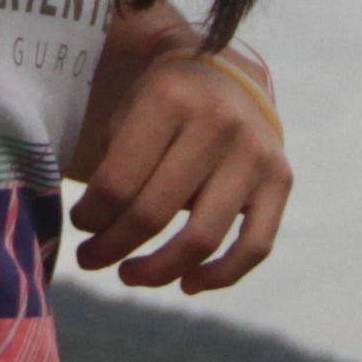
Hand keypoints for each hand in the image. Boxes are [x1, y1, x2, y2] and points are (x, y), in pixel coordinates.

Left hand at [71, 30, 288, 292]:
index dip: (90, 217)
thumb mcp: (131, 110)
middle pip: (153, 213)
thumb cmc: (168, 103)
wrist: (231, 78)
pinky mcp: (280, 179)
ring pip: (202, 238)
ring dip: (158, 271)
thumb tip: (95, 232)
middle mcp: (218, 123)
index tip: (81, 225)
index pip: (118, 182)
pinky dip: (220, 275)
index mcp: (170, 99)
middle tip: (90, 258)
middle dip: (111, 247)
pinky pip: (255, 246)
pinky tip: (188, 284)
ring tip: (128, 275)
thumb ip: (113, 165)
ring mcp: (254, 154)